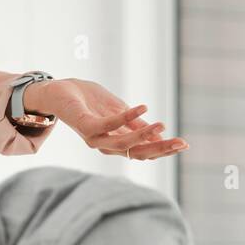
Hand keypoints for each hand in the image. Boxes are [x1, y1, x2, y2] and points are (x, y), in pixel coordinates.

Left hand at [26, 78, 186, 160]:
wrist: (60, 90)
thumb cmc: (89, 101)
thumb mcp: (120, 111)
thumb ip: (137, 124)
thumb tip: (161, 135)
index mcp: (114, 142)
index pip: (142, 152)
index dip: (162, 150)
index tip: (184, 144)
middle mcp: (104, 145)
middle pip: (136, 154)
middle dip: (160, 149)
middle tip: (181, 143)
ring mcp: (93, 137)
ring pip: (123, 144)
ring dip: (145, 135)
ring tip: (164, 125)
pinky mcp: (84, 125)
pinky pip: (108, 125)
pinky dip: (126, 117)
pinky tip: (144, 107)